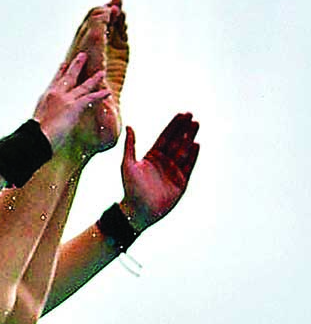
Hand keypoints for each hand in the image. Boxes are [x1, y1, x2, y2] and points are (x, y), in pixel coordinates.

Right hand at [32, 52, 110, 150]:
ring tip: (102, 72)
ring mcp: (65, 100)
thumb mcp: (36, 120)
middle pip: (68, 77)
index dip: (60, 71)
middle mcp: (55, 94)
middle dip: (76, 65)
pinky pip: (90, 98)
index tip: (64, 63)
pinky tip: (107, 92)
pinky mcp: (74, 107)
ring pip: (82, 86)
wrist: (36, 137)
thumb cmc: (34, 133)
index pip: (55, 81)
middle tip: (83, 56)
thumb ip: (43, 116)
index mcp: (45, 97)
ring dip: (93, 79)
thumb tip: (42, 121)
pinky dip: (99, 95)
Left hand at [120, 113, 200, 230]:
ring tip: (196, 125)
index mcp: (152, 156)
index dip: (173, 125)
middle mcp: (165, 161)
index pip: (165, 137)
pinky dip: (193, 155)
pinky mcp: (182, 182)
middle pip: (177, 141)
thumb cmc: (130, 188)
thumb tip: (128, 126)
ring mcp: (174, 171)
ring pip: (184, 151)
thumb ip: (130, 145)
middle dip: (184, 128)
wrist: (138, 210)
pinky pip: (189, 166)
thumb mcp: (127, 164)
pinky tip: (197, 144)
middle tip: (192, 116)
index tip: (182, 113)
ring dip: (190, 138)